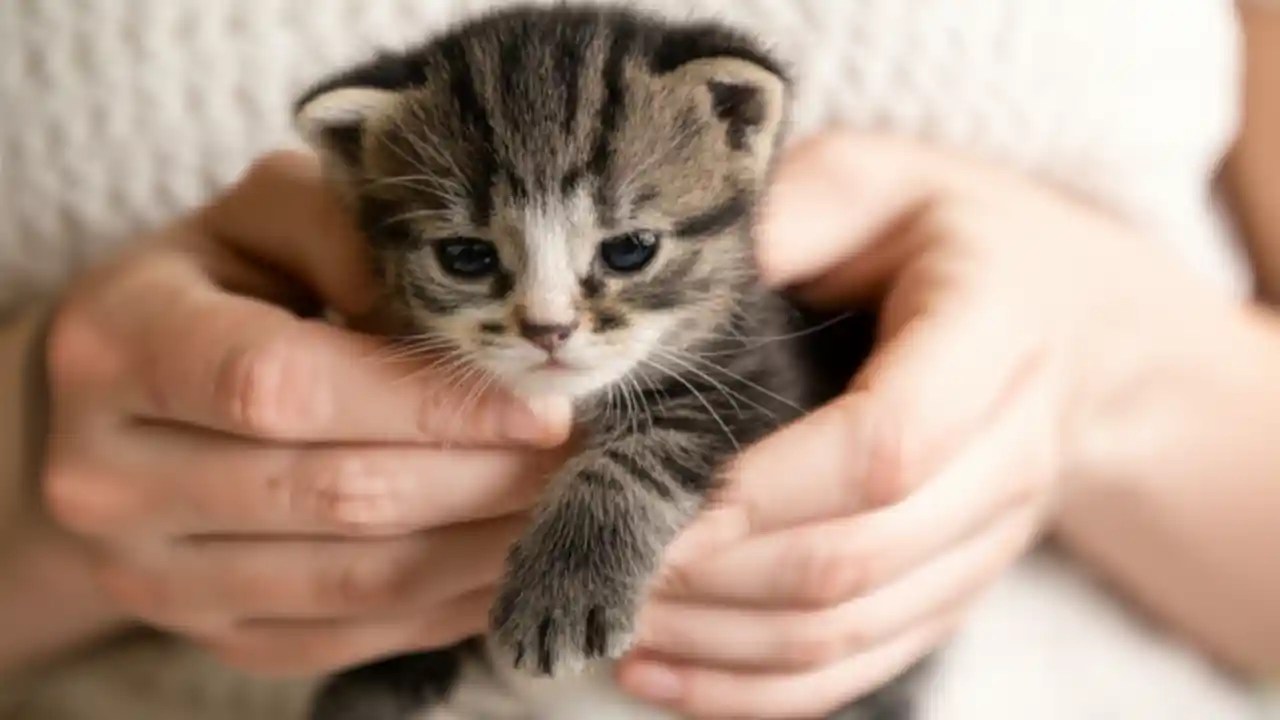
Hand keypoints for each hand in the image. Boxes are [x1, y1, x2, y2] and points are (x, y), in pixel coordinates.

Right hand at [40, 151, 570, 675]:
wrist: (118, 412)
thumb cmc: (214, 291)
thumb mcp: (258, 220)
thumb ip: (340, 224)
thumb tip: (442, 307)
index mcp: (118, 347)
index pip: (283, 386)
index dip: (427, 401)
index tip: (542, 402)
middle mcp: (109, 479)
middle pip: (335, 493)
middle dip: (484, 475)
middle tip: (585, 452)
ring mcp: (155, 577)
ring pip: (356, 580)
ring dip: (486, 546)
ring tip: (569, 503)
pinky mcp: (213, 635)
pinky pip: (354, 633)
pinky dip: (452, 603)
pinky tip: (516, 557)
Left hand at [615, 131, 1232, 717]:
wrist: (1068, 318)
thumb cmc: (944, 234)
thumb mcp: (870, 181)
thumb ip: (787, 215)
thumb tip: (667, 283)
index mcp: (993, 334)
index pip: (888, 440)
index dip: (766, 485)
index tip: (652, 496)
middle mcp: (1009, 454)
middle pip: (859, 554)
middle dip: (716, 573)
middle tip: (601, 558)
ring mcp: (989, 536)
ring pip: (851, 628)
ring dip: (719, 643)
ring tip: (611, 620)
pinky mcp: (956, 584)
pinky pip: (862, 663)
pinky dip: (757, 690)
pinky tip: (661, 676)